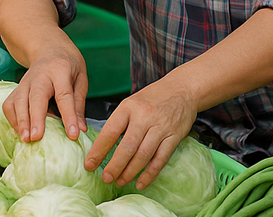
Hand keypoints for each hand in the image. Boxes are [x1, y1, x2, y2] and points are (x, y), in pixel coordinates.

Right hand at [2, 39, 88, 142]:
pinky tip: (22, 132)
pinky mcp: (16, 88)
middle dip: (35, 118)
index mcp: (60, 70)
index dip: (69, 116)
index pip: (64, 95)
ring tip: (26, 140)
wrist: (48, 46)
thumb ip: (79, 104)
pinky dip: (13, 119)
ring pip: (18, 101)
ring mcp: (24, 82)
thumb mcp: (80, 78)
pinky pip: (9, 104)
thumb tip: (80, 129)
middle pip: (35, 97)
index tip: (74, 134)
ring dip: (20, 121)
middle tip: (36, 138)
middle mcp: (39, 75)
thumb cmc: (67, 64)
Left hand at [84, 76, 198, 190]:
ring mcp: (160, 127)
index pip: (110, 132)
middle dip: (115, 165)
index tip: (89, 164)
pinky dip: (150, 173)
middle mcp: (144, 117)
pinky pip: (161, 159)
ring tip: (120, 181)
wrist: (182, 89)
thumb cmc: (152, 98)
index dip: (99, 150)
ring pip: (143, 154)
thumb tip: (102, 147)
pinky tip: (141, 183)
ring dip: (130, 171)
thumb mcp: (131, 103)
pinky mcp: (174, 136)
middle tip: (105, 178)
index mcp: (128, 107)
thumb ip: (119, 122)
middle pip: (127, 146)